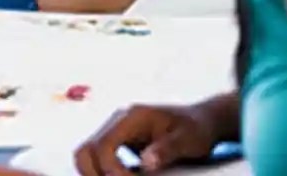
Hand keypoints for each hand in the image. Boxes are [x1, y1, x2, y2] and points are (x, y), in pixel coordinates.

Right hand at [74, 103, 221, 174]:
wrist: (199, 120)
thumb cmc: (195, 128)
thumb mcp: (188, 139)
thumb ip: (167, 149)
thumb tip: (146, 163)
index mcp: (132, 116)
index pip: (105, 145)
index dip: (110, 169)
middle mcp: (117, 121)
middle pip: (86, 149)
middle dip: (93, 173)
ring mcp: (115, 130)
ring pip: (88, 154)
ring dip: (96, 173)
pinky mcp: (117, 141)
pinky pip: (99, 158)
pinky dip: (103, 172)